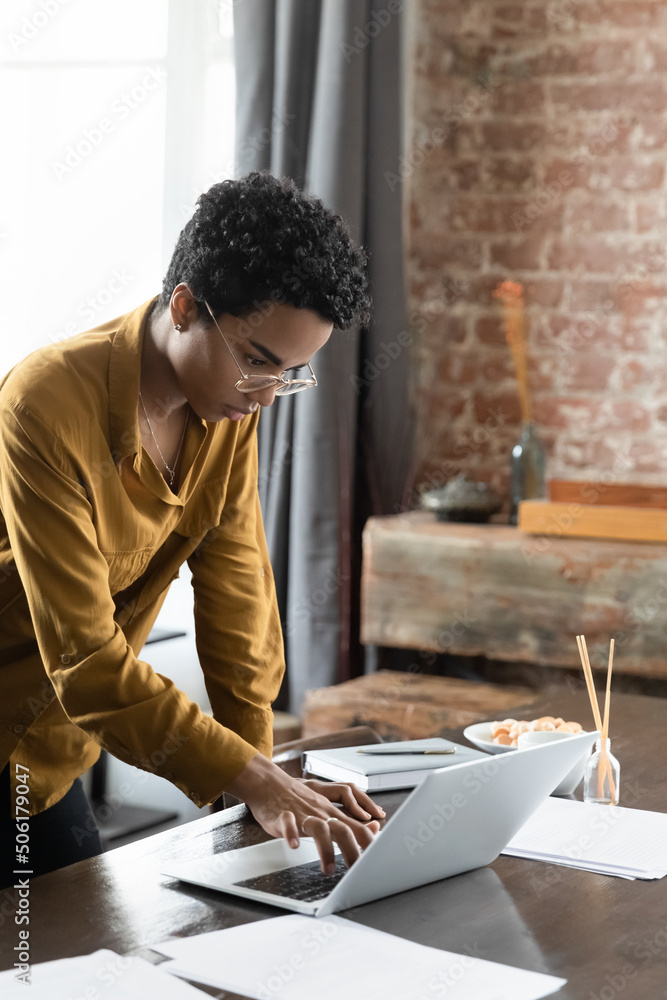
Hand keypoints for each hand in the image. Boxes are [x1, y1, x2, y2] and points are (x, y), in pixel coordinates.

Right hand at [226, 753, 384, 873]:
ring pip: (318, 827)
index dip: (370, 842)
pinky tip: (294, 845)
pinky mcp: (282, 815)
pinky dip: (291, 834)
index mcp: (331, 812)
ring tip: (328, 869)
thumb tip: (375, 826)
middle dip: (352, 850)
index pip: (357, 827)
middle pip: (342, 829)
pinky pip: (287, 823)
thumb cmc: (298, 797)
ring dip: (325, 848)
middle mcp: (320, 813)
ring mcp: (302, 813)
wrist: (268, 783)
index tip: (378, 859)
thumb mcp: (327, 806)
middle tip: (358, 871)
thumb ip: (350, 817)